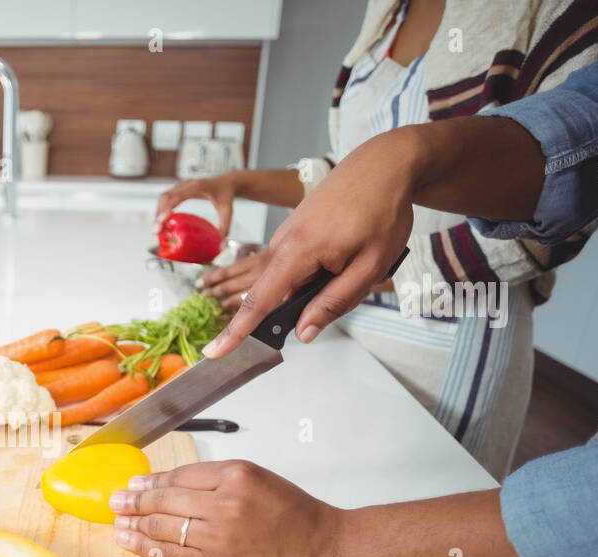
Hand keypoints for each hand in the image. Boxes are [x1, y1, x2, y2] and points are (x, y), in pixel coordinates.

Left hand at [107, 460, 343, 556]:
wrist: (329, 550)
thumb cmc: (299, 518)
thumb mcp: (261, 481)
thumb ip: (220, 482)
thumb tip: (177, 487)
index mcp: (235, 474)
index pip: (179, 475)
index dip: (150, 482)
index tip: (133, 484)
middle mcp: (225, 501)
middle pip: (165, 499)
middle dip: (133, 501)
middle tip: (113, 501)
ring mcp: (220, 535)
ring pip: (163, 526)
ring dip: (134, 524)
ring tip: (117, 522)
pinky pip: (172, 555)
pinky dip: (146, 548)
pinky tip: (130, 543)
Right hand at [154, 175, 235, 236]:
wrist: (226, 182)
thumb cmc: (225, 193)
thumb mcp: (227, 210)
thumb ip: (225, 225)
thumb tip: (220, 243)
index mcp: (197, 186)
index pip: (178, 196)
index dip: (167, 208)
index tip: (162, 221)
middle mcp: (187, 184)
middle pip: (166, 197)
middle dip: (158, 214)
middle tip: (156, 231)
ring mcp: (181, 186)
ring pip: (163, 198)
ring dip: (158, 213)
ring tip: (157, 230)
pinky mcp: (179, 190)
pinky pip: (166, 199)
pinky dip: (162, 210)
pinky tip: (162, 222)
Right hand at [202, 129, 419, 357]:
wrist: (383, 163)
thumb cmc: (381, 209)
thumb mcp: (369, 266)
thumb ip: (334, 302)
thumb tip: (303, 333)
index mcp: (297, 252)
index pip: (259, 301)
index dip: (236, 332)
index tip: (214, 352)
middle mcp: (283, 242)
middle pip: (285, 294)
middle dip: (316, 299)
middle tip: (357, 276)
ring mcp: (286, 235)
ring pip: (297, 279)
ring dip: (326, 280)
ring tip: (358, 255)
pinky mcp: (294, 230)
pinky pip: (300, 263)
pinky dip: (324, 266)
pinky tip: (350, 246)